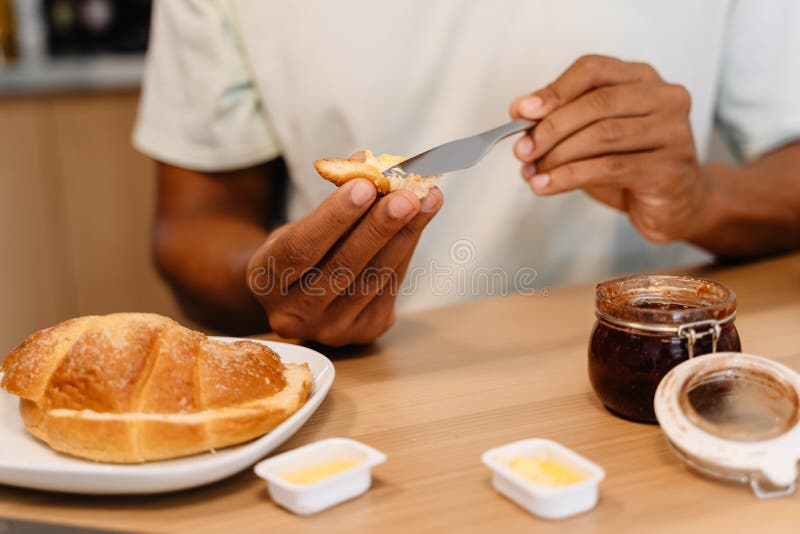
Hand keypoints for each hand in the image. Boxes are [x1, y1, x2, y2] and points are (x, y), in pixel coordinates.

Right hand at [247, 159, 442, 346]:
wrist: (298, 296)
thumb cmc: (301, 246)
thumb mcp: (302, 221)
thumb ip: (334, 196)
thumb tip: (366, 162)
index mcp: (265, 280)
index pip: (300, 248)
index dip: (334, 218)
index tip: (365, 185)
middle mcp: (293, 314)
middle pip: (341, 268)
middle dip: (378, 228)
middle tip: (406, 195)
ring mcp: (330, 329)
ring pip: (372, 279)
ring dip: (403, 236)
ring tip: (425, 200)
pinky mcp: (363, 331)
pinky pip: (389, 287)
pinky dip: (407, 250)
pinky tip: (420, 221)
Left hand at [510, 54, 706, 242]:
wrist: (675, 205)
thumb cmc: (631, 166)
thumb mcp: (592, 136)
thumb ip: (563, 121)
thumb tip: (520, 113)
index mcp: (641, 78)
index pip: (593, 70)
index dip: (554, 90)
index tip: (521, 111)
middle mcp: (663, 98)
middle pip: (597, 102)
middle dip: (551, 128)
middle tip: (522, 150)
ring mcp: (672, 131)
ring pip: (602, 136)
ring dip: (557, 156)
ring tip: (531, 173)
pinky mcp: (669, 167)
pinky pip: (609, 168)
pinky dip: (570, 177)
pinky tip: (547, 185)